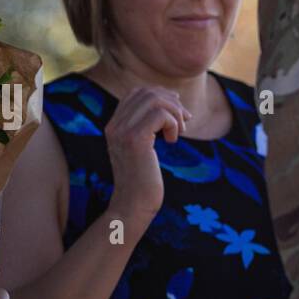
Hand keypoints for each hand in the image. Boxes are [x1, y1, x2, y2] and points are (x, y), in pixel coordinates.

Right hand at [105, 85, 188, 227]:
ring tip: (180, 131)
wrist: (133, 206)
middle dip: (171, 101)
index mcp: (113, 126)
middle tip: (185, 120)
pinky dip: (173, 123)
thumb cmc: (143, 181)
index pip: (136, 92)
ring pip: (155, 99)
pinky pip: (160, 114)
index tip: (177, 111)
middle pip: (146, 92)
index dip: (160, 95)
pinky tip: (172, 140)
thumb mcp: (142, 148)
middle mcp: (114, 126)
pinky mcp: (135, 140)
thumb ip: (148, 126)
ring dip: (175, 112)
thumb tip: (173, 100)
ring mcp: (123, 132)